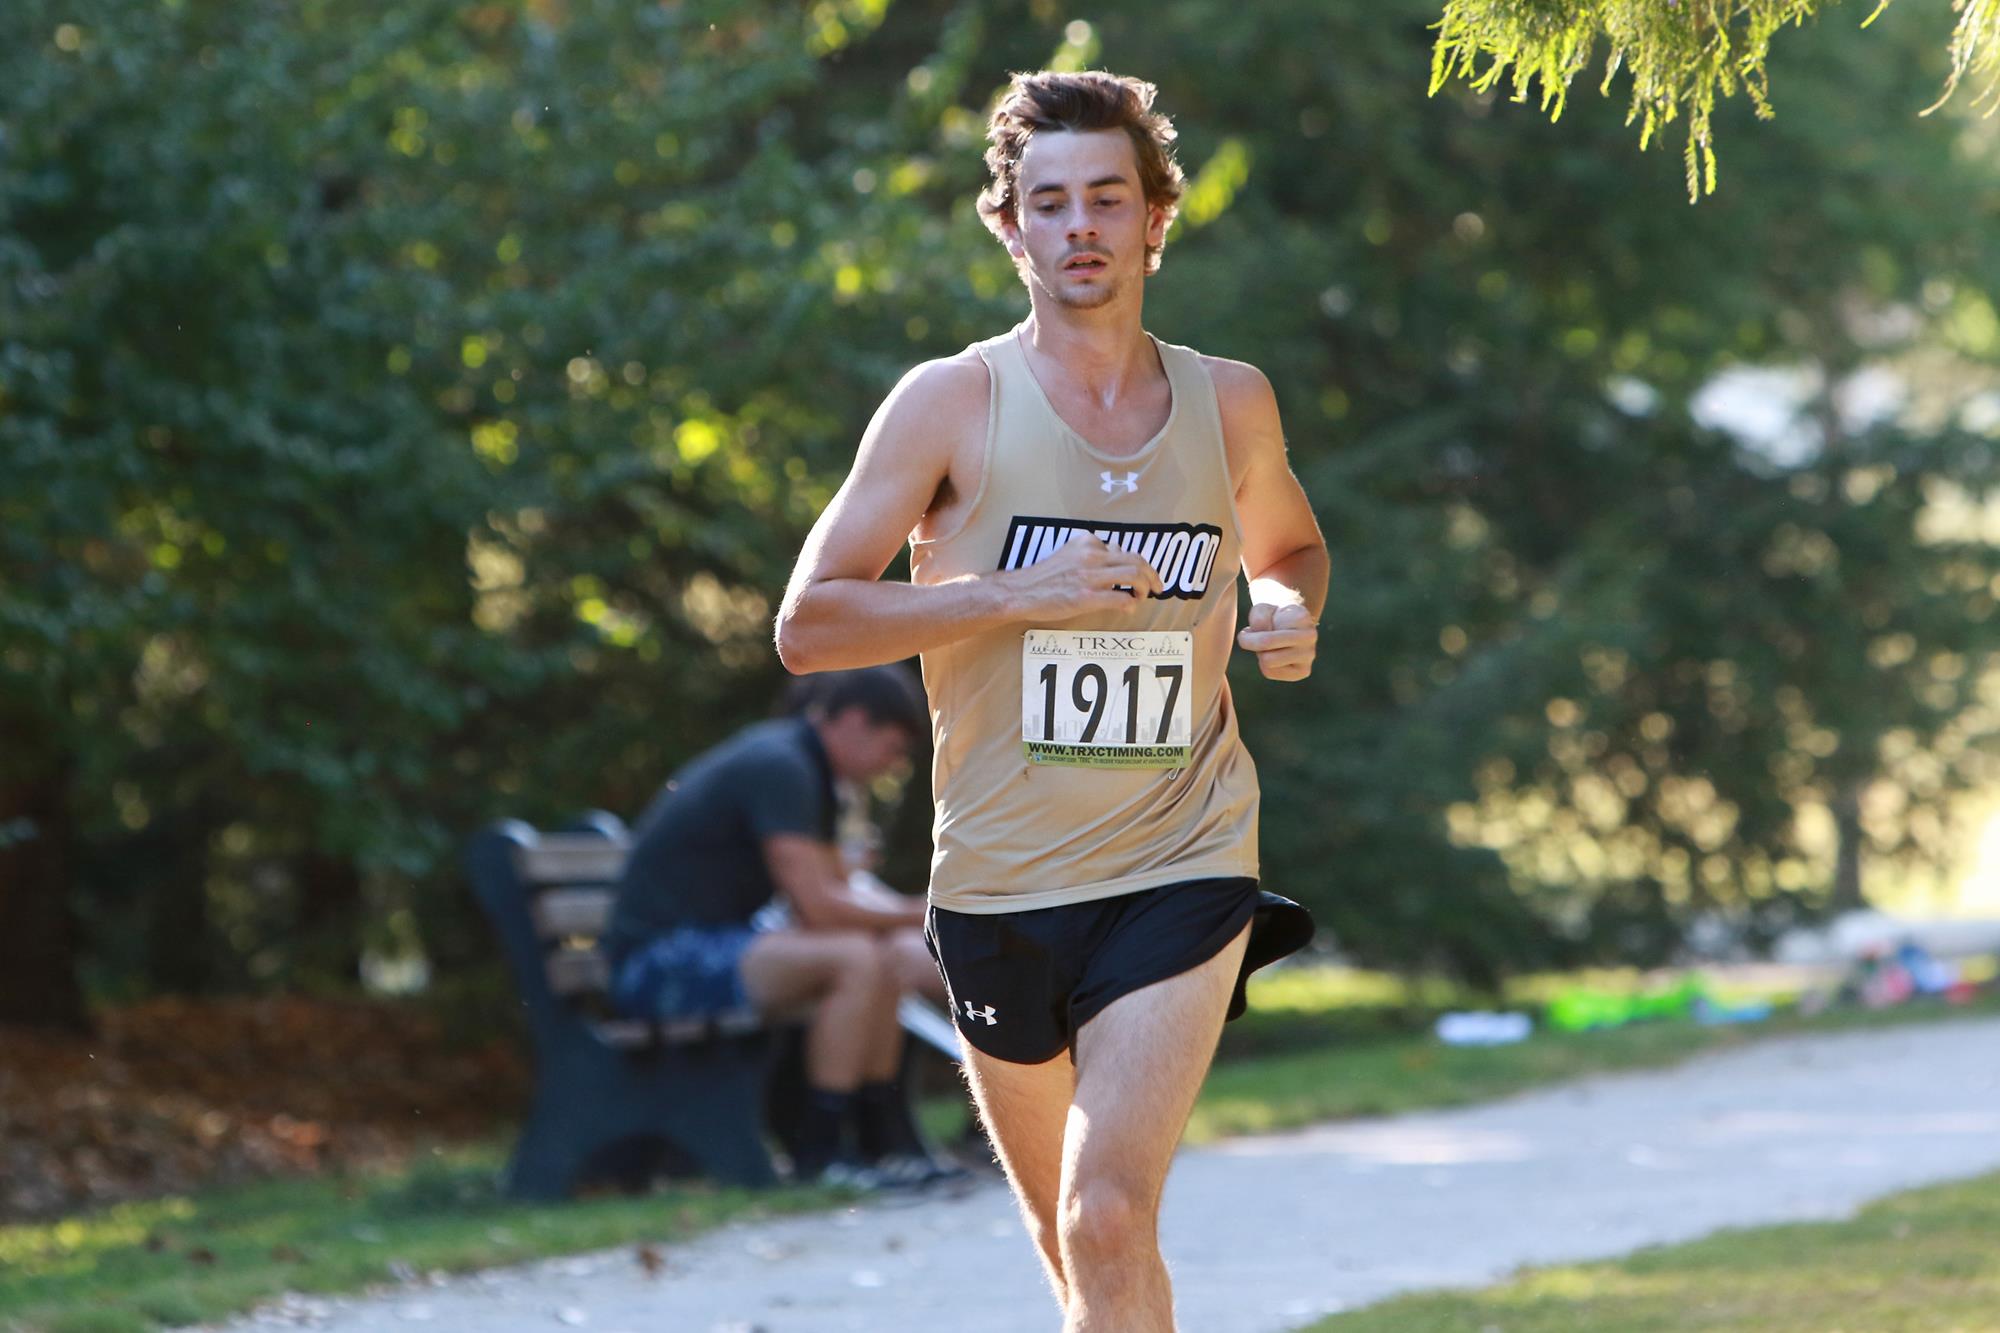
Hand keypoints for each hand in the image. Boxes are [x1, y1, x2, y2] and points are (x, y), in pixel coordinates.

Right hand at [1002, 534, 1164, 621]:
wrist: (1020, 592)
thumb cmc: (1044, 577)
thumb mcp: (1069, 554)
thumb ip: (1092, 554)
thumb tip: (1118, 554)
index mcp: (1087, 542)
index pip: (1124, 550)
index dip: (1138, 564)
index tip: (1142, 575)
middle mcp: (1091, 555)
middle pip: (1136, 560)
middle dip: (1153, 575)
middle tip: (1158, 587)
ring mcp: (1089, 576)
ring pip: (1134, 576)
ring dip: (1144, 588)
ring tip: (1143, 597)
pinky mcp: (1085, 597)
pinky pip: (1121, 598)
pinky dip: (1131, 603)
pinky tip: (1128, 608)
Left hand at [1236, 601, 1315, 679]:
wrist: (1289, 624)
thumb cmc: (1273, 616)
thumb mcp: (1261, 609)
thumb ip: (1258, 618)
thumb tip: (1262, 640)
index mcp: (1301, 618)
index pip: (1266, 641)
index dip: (1247, 637)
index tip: (1247, 631)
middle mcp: (1309, 637)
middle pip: (1267, 657)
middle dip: (1254, 648)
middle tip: (1254, 639)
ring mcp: (1309, 656)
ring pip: (1268, 665)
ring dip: (1261, 655)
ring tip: (1267, 645)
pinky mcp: (1304, 670)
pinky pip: (1272, 673)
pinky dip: (1266, 665)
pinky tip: (1274, 654)